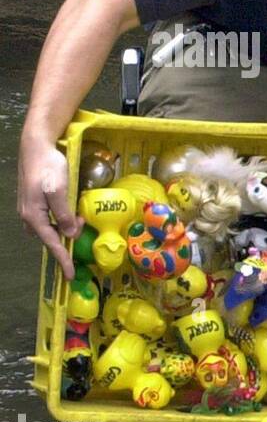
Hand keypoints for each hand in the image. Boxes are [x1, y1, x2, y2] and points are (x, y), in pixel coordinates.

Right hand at [18, 138, 82, 280]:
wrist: (37, 146)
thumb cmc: (48, 167)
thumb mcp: (59, 191)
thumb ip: (63, 214)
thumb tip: (69, 234)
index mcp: (34, 216)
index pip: (52, 244)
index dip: (63, 260)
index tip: (72, 275)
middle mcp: (29, 216)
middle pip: (50, 238)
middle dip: (65, 243)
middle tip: (82, 240)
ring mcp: (31, 208)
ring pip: (49, 229)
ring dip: (64, 229)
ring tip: (79, 221)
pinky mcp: (35, 202)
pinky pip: (49, 219)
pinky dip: (61, 221)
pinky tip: (71, 214)